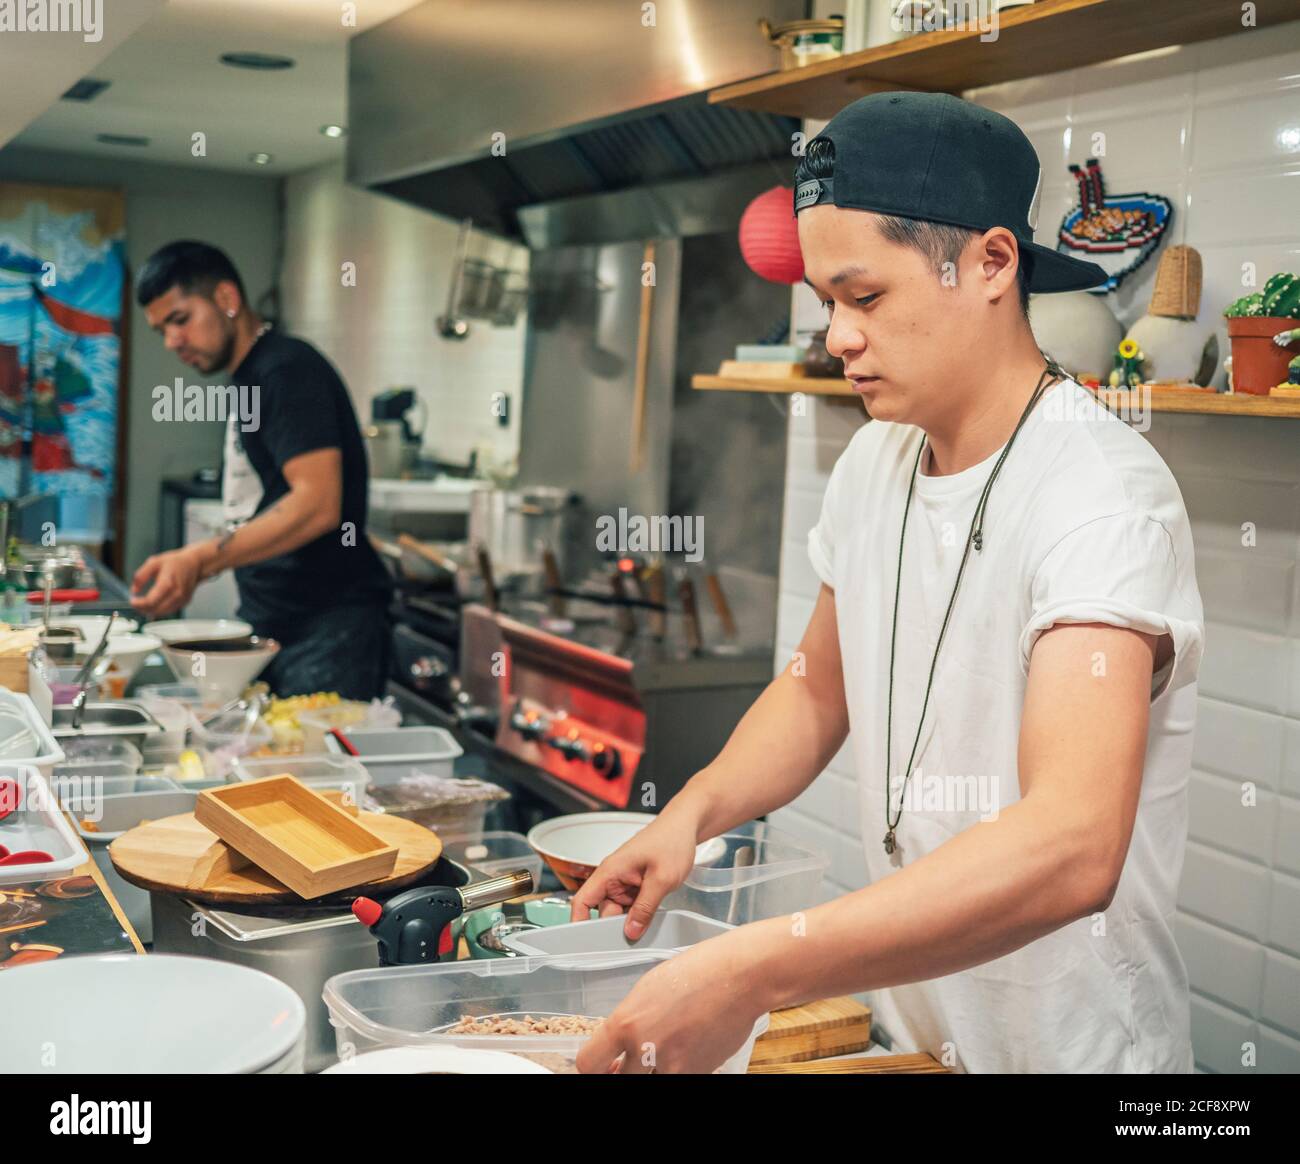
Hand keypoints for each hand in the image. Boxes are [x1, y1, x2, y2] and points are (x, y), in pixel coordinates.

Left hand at [130, 543, 211, 617]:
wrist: (194, 564)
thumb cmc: (175, 562)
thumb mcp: (154, 562)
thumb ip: (141, 576)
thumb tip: (134, 590)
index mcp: (168, 583)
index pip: (151, 601)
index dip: (139, 604)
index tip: (132, 601)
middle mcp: (177, 594)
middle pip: (156, 609)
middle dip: (143, 609)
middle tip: (136, 604)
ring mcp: (182, 599)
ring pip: (162, 613)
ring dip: (151, 611)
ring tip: (143, 604)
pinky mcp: (184, 602)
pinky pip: (169, 610)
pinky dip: (160, 609)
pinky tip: (155, 603)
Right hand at [569, 808, 700, 939]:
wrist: (686, 826)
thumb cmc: (672, 841)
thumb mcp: (661, 878)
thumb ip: (645, 908)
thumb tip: (630, 932)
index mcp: (610, 872)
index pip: (582, 901)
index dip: (578, 923)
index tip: (585, 944)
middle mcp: (613, 878)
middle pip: (603, 912)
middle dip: (615, 927)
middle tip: (633, 941)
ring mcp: (625, 882)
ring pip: (620, 912)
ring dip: (631, 920)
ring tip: (649, 925)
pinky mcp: (637, 885)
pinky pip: (632, 906)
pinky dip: (640, 914)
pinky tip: (652, 917)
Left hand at [575, 934, 762, 1073]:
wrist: (740, 977)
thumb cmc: (697, 972)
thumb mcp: (648, 989)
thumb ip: (630, 1020)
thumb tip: (620, 1046)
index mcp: (626, 1021)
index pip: (589, 1063)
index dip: (592, 1069)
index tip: (600, 1067)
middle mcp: (644, 1047)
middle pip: (618, 1080)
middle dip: (623, 1072)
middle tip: (631, 1064)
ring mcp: (672, 1064)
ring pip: (648, 1082)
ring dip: (650, 1073)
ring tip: (662, 1054)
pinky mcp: (697, 1072)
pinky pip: (677, 1079)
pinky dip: (677, 1071)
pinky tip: (686, 1052)